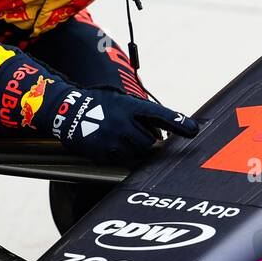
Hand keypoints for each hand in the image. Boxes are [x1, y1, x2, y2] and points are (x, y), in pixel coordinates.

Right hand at [49, 86, 197, 163]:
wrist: (67, 112)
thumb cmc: (99, 104)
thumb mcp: (121, 101)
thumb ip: (140, 113)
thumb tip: (160, 132)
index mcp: (130, 106)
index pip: (160, 115)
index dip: (179, 122)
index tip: (194, 129)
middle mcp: (123, 123)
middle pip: (150, 141)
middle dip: (147, 139)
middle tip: (135, 132)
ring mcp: (113, 139)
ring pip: (138, 152)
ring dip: (134, 148)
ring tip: (120, 136)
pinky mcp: (104, 153)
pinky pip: (122, 160)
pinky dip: (121, 154)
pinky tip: (110, 143)